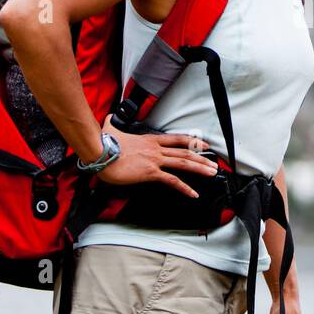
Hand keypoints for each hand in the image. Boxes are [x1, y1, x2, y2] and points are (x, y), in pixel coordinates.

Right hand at [92, 114, 215, 195]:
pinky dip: (184, 188)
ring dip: (200, 168)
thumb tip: (106, 120)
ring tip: (211, 173)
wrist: (100, 152)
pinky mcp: (151, 172)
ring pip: (183, 163)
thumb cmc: (103, 143)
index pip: (176, 139)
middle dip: (202, 158)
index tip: (203, 144)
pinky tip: (193, 193)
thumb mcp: (110, 129)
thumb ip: (112, 124)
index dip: (192, 141)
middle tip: (213, 164)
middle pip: (185, 151)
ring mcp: (155, 160)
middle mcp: (156, 148)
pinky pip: (172, 180)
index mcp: (150, 139)